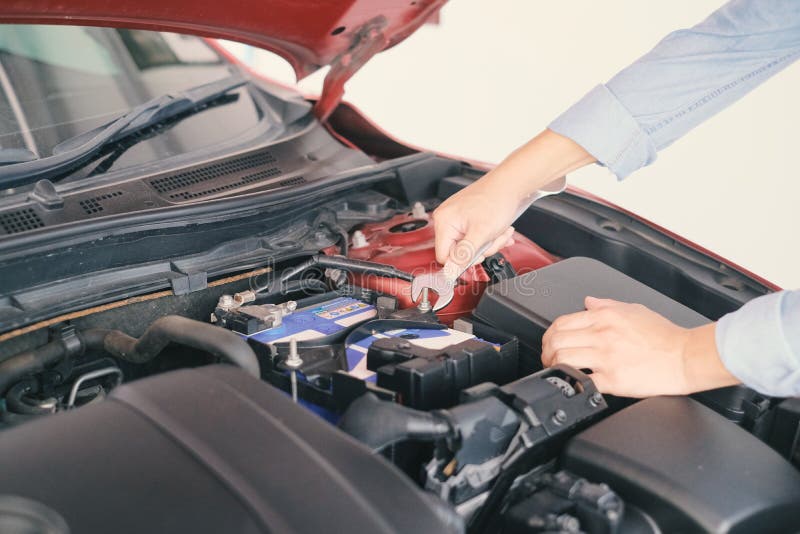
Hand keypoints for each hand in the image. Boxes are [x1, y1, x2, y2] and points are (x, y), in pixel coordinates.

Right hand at [432, 178, 519, 276]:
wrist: (510, 184)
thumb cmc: (496, 200)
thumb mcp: (481, 233)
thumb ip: (464, 254)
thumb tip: (450, 271)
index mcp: (444, 222)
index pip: (444, 256)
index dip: (462, 261)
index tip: (478, 255)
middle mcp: (447, 219)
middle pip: (459, 251)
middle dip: (481, 249)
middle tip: (493, 240)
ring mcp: (457, 218)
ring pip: (470, 245)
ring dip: (489, 242)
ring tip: (500, 231)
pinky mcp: (466, 217)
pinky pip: (475, 236)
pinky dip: (489, 235)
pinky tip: (498, 229)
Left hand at [541, 296, 739, 396]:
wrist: (686, 357)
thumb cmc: (665, 336)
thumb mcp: (634, 310)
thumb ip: (606, 305)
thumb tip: (588, 302)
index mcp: (605, 316)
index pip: (562, 322)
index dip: (550, 335)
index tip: (550, 342)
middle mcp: (602, 335)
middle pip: (556, 341)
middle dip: (546, 352)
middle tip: (548, 359)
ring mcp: (606, 357)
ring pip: (563, 359)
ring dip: (554, 367)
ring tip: (557, 371)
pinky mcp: (613, 380)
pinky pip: (582, 381)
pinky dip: (573, 383)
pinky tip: (574, 384)